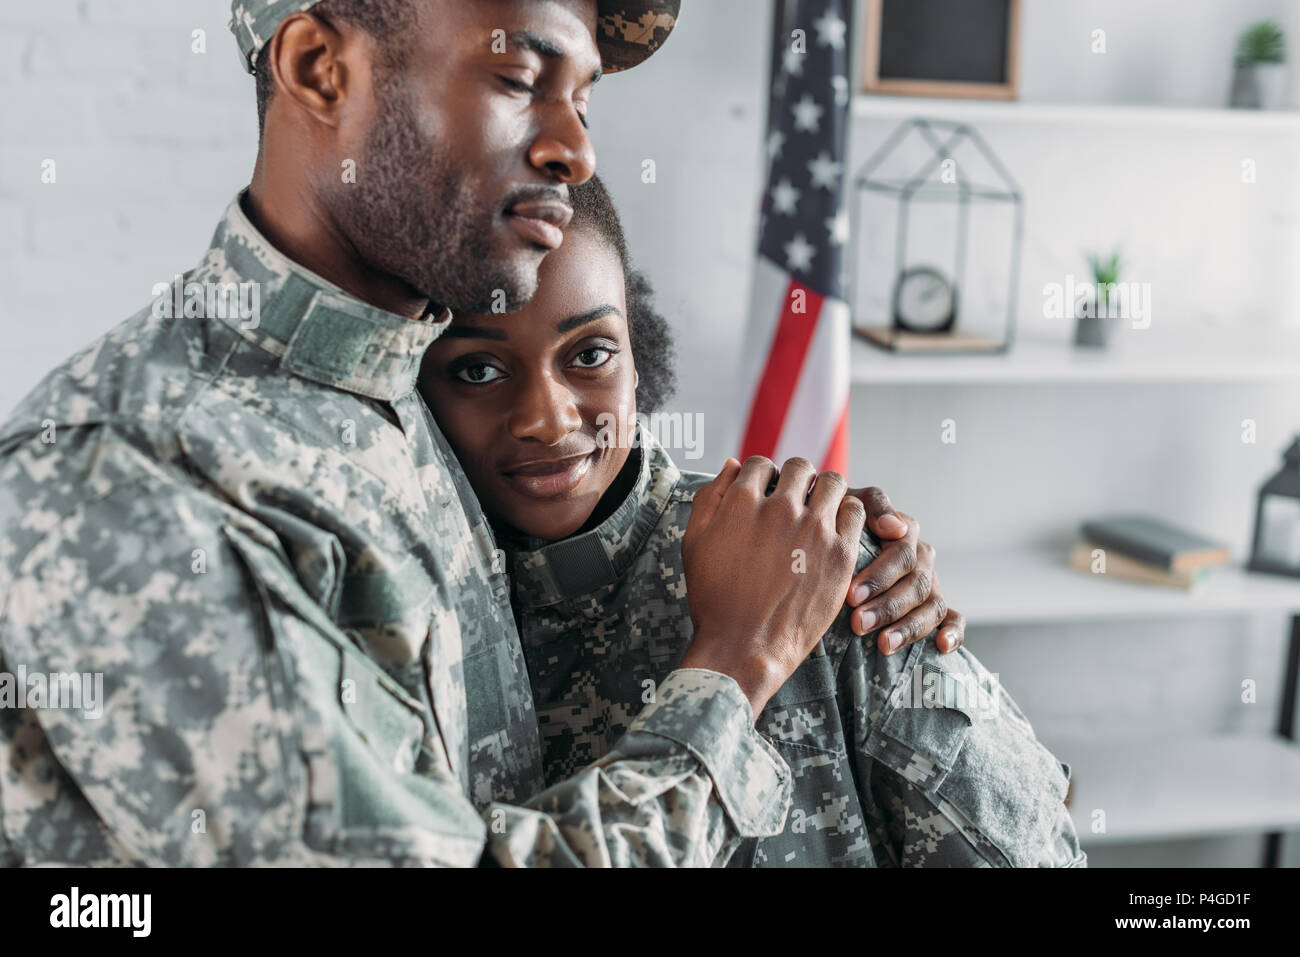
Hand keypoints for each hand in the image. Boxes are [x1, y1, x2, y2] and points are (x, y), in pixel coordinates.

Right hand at [678, 456, 865, 715]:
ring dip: (825, 490)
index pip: (760, 464)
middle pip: (799, 468)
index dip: (762, 476)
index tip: (766, 493)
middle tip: (795, 500)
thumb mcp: (694, 543)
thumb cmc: (714, 599)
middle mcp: (779, 509)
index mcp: (741, 503)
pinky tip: (836, 529)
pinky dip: (847, 513)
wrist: (744, 648)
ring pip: (833, 483)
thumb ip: (709, 498)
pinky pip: (856, 512)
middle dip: (795, 479)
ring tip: (820, 509)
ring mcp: (814, 530)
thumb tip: (732, 465)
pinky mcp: (840, 554)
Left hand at [843, 487, 964, 655]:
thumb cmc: (837, 521)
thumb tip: (894, 528)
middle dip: (887, 607)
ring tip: (884, 644)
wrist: (830, 535)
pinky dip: (953, 632)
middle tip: (858, 623)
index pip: (902, 555)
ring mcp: (930, 582)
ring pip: (932, 605)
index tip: (851, 595)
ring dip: (910, 626)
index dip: (879, 576)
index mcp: (904, 532)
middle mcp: (921, 557)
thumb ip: (872, 506)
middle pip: (917, 584)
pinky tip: (942, 646)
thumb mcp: (848, 504)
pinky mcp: (933, 605)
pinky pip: (952, 617)